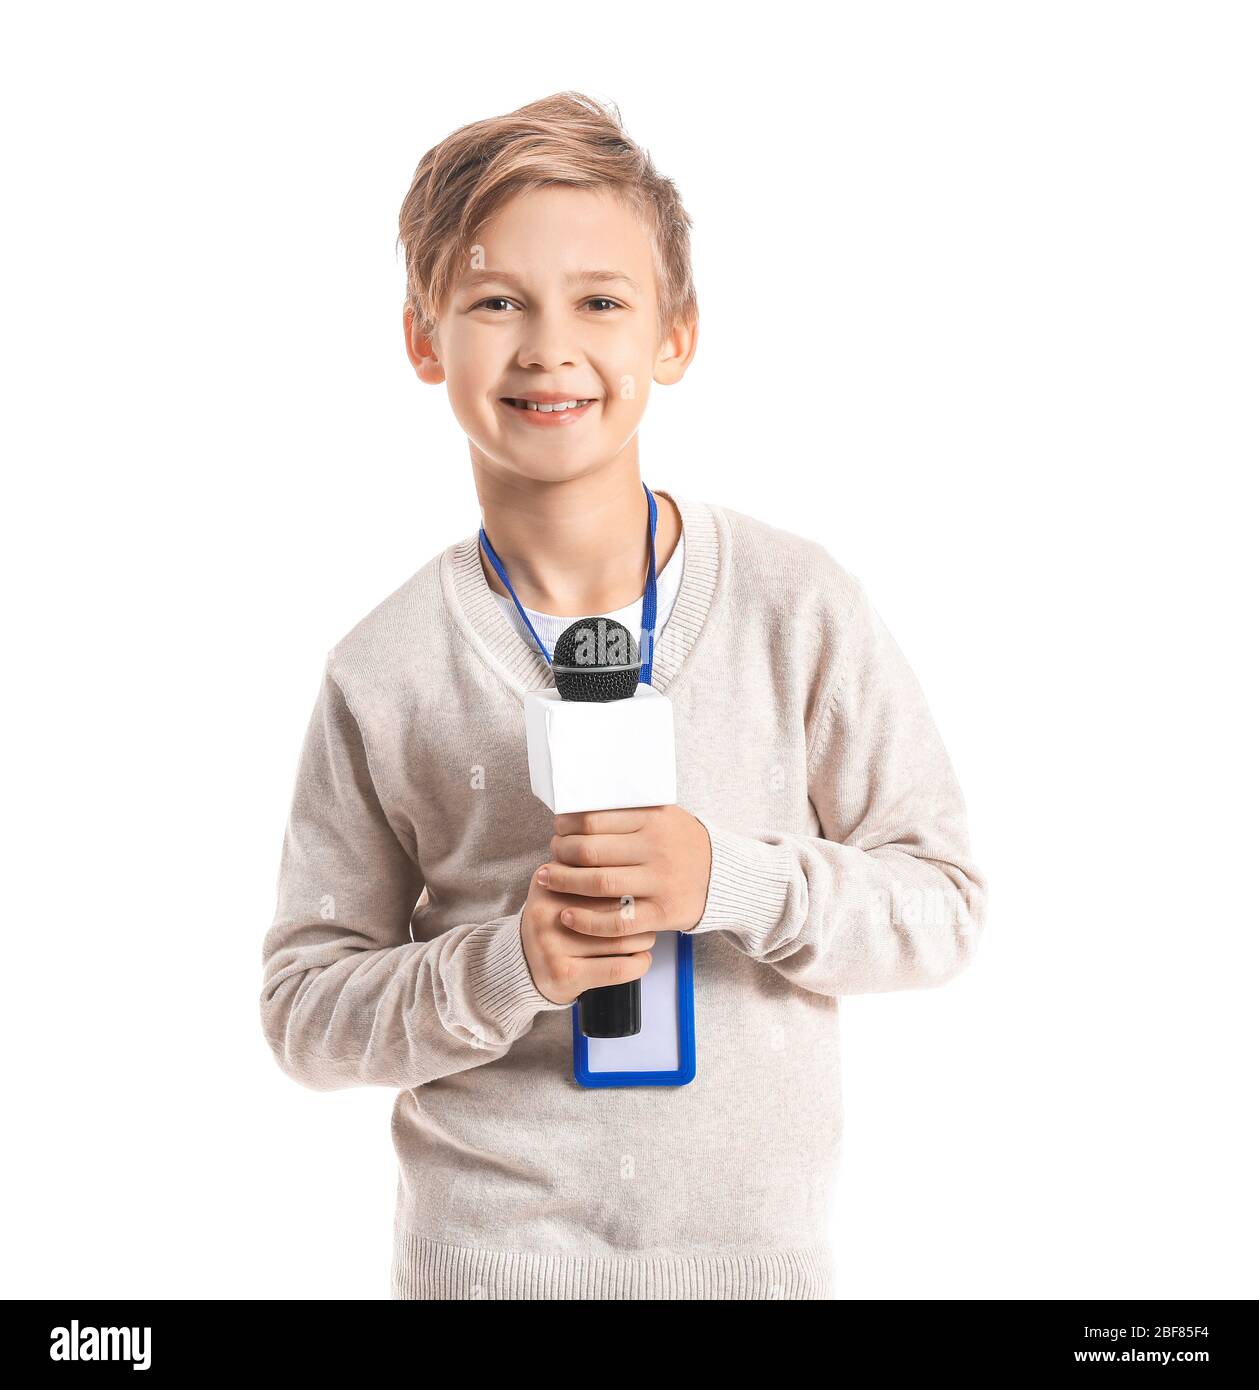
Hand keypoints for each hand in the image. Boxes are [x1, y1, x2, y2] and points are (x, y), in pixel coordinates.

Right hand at [519, 858, 657, 1006]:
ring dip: (644, 939)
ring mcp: (551, 944)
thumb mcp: (563, 888)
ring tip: (646, 937)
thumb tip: (637, 855)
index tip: (641, 887)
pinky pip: (617, 968)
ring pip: (621, 938)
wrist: (525, 965)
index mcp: (548, 881)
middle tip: (649, 914)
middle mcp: (545, 911)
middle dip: (640, 910)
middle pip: (614, 904)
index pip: (603, 874)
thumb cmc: (558, 921)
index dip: (630, 882)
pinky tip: (641, 959)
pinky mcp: (563, 974)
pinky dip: (639, 964)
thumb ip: (590, 869)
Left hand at [541, 805, 713, 937]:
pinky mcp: (662, 913)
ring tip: (547, 879)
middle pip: (590, 851)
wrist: (725, 875)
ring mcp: (659, 883)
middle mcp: (655, 849)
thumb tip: (578, 809)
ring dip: (564, 883)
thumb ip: (628, 812)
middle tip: (551, 854)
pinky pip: (616, 921)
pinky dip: (586, 920)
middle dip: (560, 853)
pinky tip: (567, 915)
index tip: (558, 829)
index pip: (594, 820)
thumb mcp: (664, 815)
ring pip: (598, 885)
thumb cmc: (683, 843)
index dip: (567, 825)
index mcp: (653, 820)